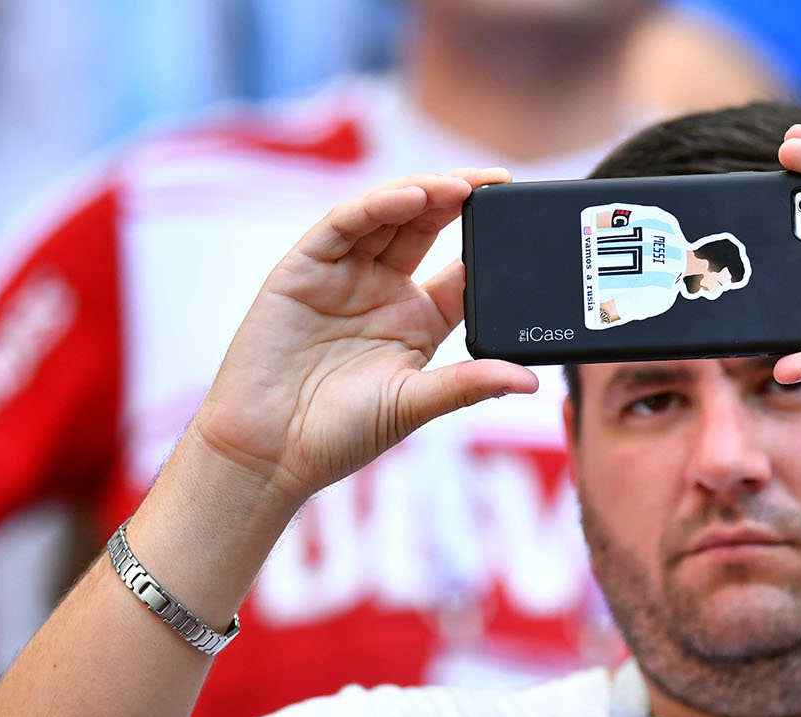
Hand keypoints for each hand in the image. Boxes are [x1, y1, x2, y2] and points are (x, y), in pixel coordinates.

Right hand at [190, 170, 537, 503]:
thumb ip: (469, 384)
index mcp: (418, 320)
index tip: (522, 218)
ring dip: (423, 194)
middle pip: (426, 228)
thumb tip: (530, 380)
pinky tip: (410, 196)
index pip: (462, 267)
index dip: (490, 241)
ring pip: (387, 216)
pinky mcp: (304, 269)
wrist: (269, 451)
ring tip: (459, 185)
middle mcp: (382, 289)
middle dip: (460, 200)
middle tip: (496, 182)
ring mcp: (343, 275)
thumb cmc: (339, 434)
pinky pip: (343, 226)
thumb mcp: (414, 404)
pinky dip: (376, 206)